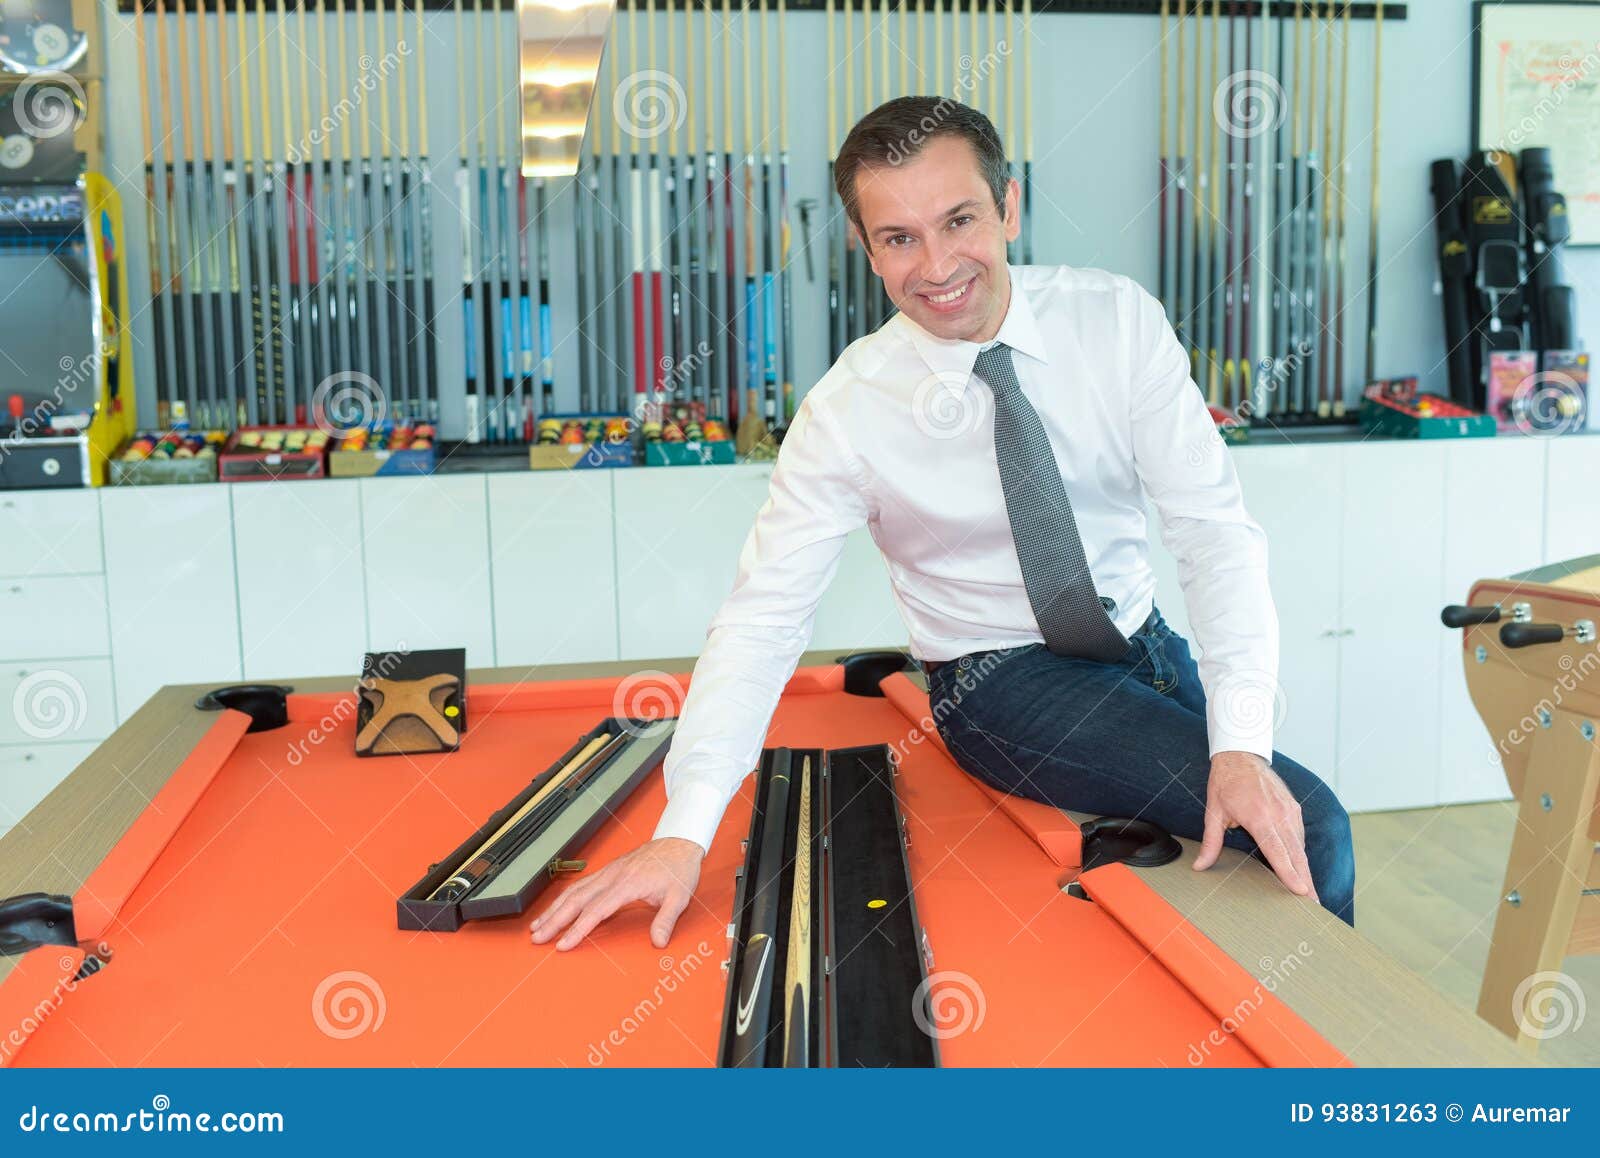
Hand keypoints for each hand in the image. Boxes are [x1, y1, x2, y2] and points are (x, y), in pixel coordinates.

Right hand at [530, 837, 704, 950]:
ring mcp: (608, 872)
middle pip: (576, 900)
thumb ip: (667, 919)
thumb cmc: (678, 869)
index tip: (562, 945)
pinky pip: (581, 885)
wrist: (678, 841)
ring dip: (554, 909)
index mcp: (627, 884)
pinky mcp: (608, 870)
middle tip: (536, 938)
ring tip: (536, 926)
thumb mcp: (679, 896)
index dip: (577, 929)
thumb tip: (658, 942)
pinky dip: (564, 898)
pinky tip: (556, 907)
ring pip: (574, 891)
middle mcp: (612, 877)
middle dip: (554, 920)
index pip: (596, 911)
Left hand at [1192, 751, 1317, 903]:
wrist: (1241, 755)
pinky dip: (1300, 853)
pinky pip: (1299, 836)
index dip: (1289, 873)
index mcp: (1259, 817)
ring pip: (1300, 847)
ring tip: (1309, 892)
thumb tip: (1200, 866)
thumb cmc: (1225, 783)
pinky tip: (1300, 868)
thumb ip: (1211, 842)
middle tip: (1314, 904)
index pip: (1277, 851)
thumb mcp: (1214, 812)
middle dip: (1305, 880)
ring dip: (1305, 869)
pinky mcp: (1294, 808)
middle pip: (1296, 855)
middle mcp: (1279, 815)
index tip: (1300, 890)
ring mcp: (1290, 811)